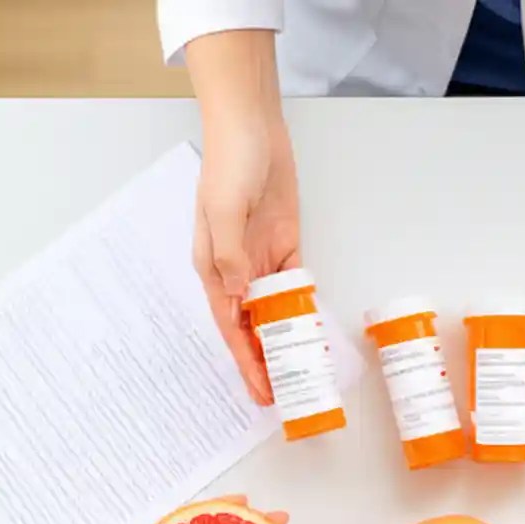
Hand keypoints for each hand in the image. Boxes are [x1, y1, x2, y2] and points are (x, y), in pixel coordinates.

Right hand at [187, 30, 300, 405]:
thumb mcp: (224, 211)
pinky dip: (301, 307)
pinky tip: (311, 329)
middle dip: (263, 361)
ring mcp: (260, 257)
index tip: (258, 391)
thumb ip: (231, 256)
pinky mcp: (284, 243)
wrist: (252, 127)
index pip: (230, 326)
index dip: (245, 361)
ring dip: (283, 340)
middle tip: (280, 395)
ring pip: (273, 311)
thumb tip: (240, 297)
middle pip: (250, 326)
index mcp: (213, 266)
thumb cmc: (230, 164)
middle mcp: (235, 268)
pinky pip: (294, 284)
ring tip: (298, 372)